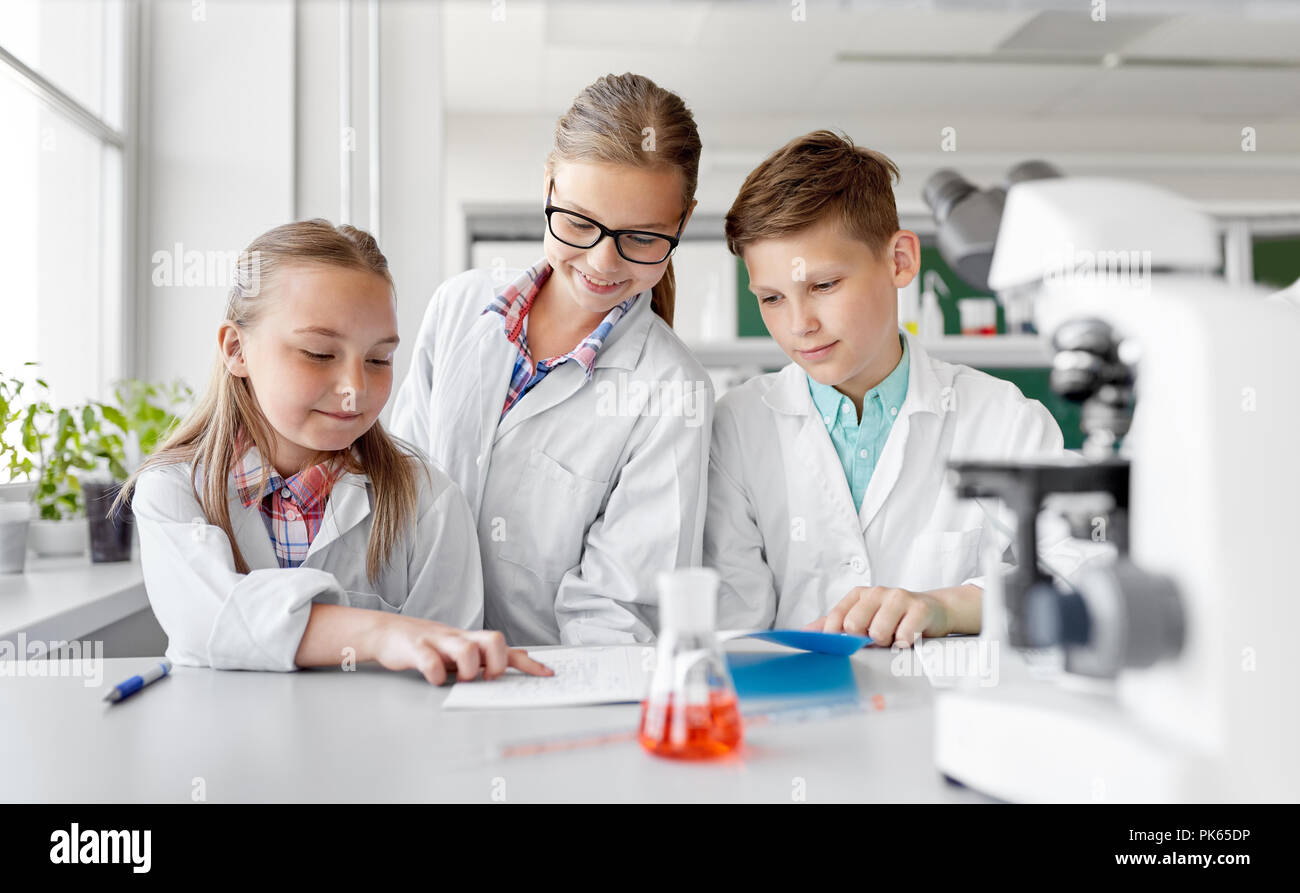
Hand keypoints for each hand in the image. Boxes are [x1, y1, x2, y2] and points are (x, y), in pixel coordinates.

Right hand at [373, 616, 552, 684]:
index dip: (528, 663)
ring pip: (466, 648)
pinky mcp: (416, 648)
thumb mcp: (462, 647)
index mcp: (472, 641)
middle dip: (497, 663)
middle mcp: (460, 638)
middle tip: (488, 678)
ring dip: (469, 669)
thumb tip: (521, 656)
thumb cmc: (429, 643)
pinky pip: (429, 660)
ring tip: (461, 680)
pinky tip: (434, 680)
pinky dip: (435, 674)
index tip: (547, 675)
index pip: (507, 649)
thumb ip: (488, 654)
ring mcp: (439, 641)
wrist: (388, 633)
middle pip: (493, 639)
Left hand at [802, 586, 950, 647]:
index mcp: (859, 595)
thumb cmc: (894, 617)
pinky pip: (903, 636)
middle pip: (853, 625)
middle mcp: (877, 592)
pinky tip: (908, 638)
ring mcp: (898, 597)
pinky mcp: (919, 608)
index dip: (834, 638)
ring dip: (885, 642)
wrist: (933, 610)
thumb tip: (806, 632)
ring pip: (878, 632)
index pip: (836, 618)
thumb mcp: (863, 616)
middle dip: (864, 640)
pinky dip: (903, 644)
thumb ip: (835, 623)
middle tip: (876, 639)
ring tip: (893, 637)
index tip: (839, 648)